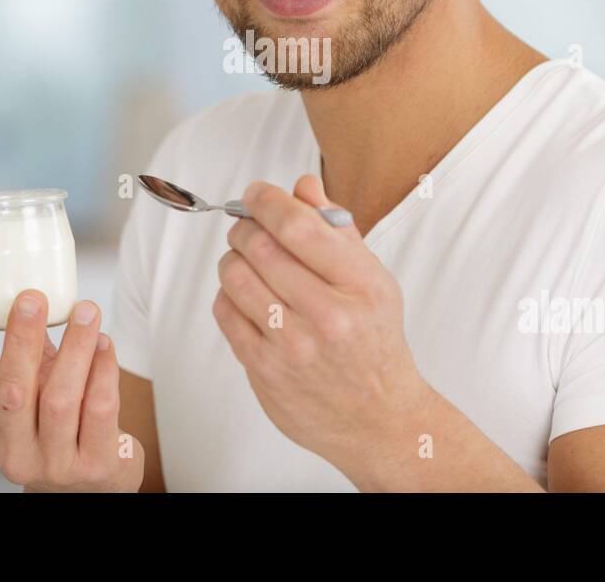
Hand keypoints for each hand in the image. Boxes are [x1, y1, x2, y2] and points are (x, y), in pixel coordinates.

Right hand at [0, 290, 143, 491]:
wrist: (92, 484)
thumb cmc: (55, 427)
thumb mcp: (29, 395)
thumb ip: (24, 356)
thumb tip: (24, 292)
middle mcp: (13, 452)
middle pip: (13, 390)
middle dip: (21, 338)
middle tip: (32, 297)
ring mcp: (54, 463)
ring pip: (60, 398)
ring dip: (74, 347)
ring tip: (85, 310)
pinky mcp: (96, 465)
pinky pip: (99, 408)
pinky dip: (103, 369)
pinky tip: (103, 344)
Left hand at [213, 175, 432, 471]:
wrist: (378, 418)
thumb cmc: (374, 340)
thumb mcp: (373, 280)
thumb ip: (337, 230)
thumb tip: (301, 186)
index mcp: (361, 285)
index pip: (299, 226)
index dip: (267, 200)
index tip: (256, 193)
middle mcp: (328, 316)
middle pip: (260, 246)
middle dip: (246, 226)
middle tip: (248, 225)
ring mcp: (293, 346)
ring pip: (235, 276)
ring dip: (233, 257)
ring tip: (245, 259)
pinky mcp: (264, 371)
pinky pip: (225, 312)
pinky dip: (228, 293)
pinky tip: (246, 295)